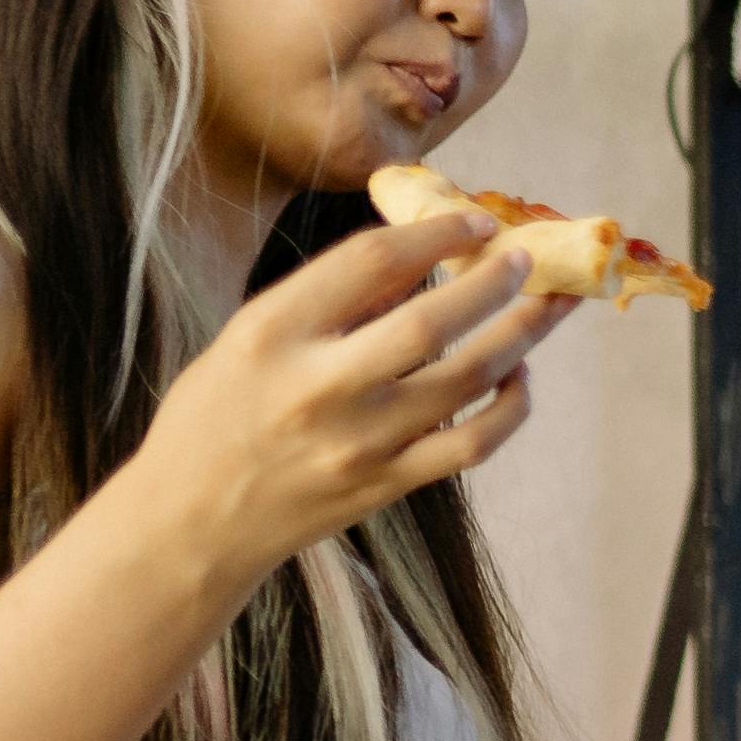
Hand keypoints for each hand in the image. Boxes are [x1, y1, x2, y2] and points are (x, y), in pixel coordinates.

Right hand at [122, 207, 563, 582]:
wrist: (192, 520)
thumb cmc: (217, 413)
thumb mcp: (247, 337)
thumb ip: (328, 300)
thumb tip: (420, 256)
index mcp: (272, 334)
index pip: (369, 263)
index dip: (434, 233)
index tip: (476, 221)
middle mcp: (319, 387)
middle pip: (431, 321)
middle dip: (493, 281)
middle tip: (526, 258)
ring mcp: (360, 442)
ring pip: (468, 379)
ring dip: (521, 335)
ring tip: (548, 306)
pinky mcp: (388, 484)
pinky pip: (475, 442)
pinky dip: (511, 407)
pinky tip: (517, 378)